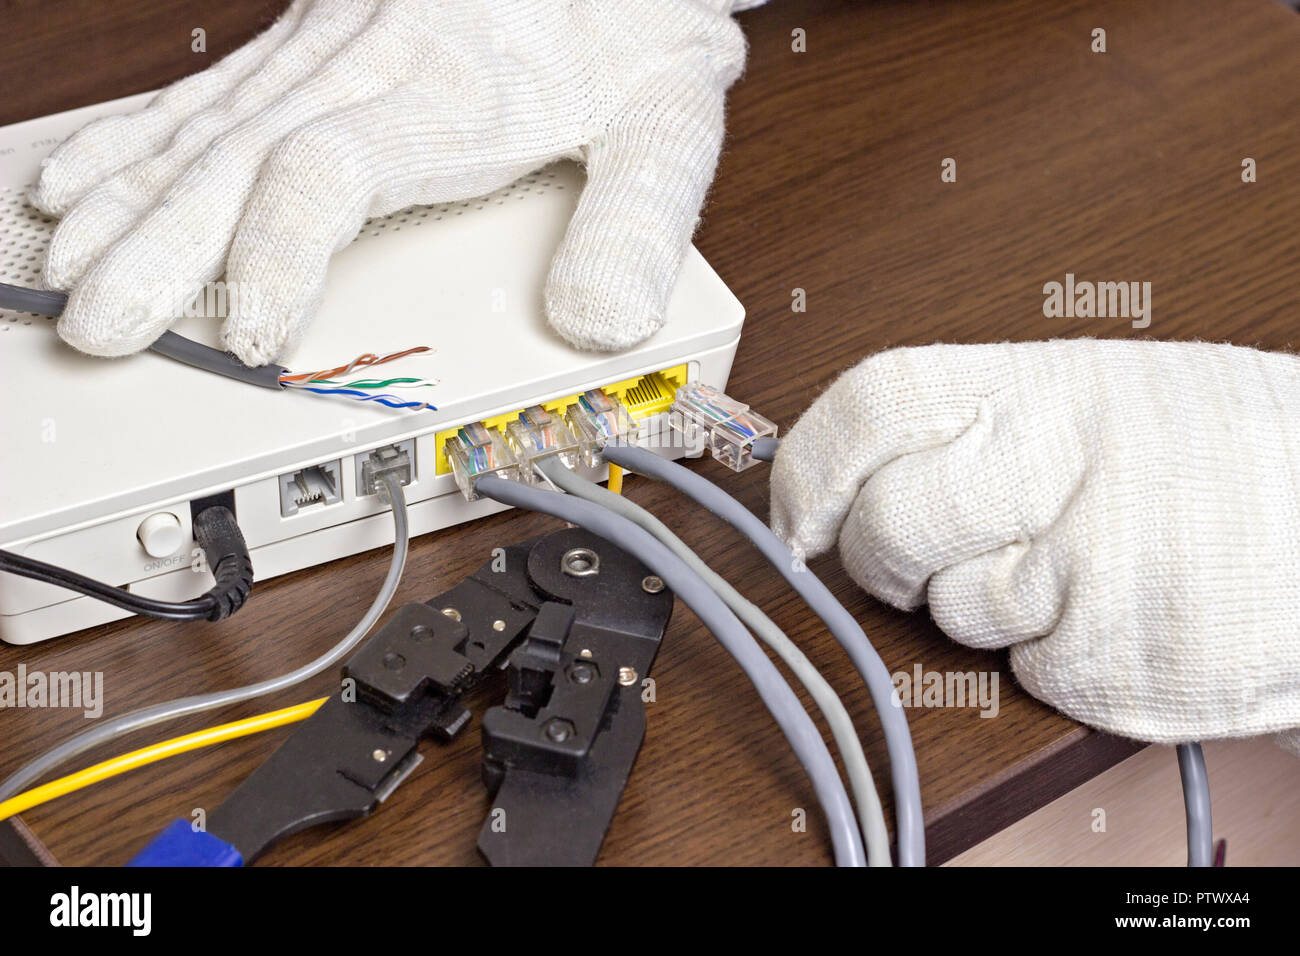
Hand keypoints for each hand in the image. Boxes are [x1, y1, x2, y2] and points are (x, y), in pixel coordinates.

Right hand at [32, 0, 749, 364]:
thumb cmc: (633, 26)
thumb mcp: (669, 118)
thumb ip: (638, 219)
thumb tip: (597, 321)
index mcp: (455, 86)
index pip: (335, 169)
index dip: (281, 253)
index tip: (252, 335)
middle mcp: (376, 56)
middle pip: (245, 151)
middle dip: (165, 245)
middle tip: (99, 321)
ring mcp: (337, 40)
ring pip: (213, 120)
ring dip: (134, 196)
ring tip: (69, 258)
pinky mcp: (322, 34)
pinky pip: (217, 87)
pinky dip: (143, 136)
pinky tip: (93, 173)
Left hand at [770, 339, 1299, 747]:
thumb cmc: (1238, 463)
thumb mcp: (1117, 392)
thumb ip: (990, 417)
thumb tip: (858, 459)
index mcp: (1054, 386)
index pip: (878, 403)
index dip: (815, 464)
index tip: (801, 510)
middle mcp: (1064, 470)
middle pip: (889, 524)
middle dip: (882, 556)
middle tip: (921, 554)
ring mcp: (1090, 572)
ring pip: (952, 610)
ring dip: (985, 607)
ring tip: (1072, 570)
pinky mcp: (1114, 664)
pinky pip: (1025, 671)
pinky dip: (1053, 658)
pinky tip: (1116, 616)